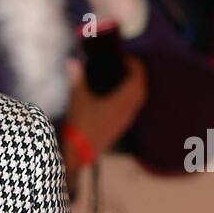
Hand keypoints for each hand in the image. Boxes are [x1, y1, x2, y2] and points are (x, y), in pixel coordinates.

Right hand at [61, 54, 147, 176]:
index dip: (135, 66)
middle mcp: (127, 111)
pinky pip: (131, 110)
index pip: (137, 79)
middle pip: (140, 89)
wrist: (78, 154)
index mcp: (122, 101)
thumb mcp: (77, 99)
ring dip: (134, 88)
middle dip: (137, 76)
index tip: (127, 58)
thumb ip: (77, 78)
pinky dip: (129, 99)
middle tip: (126, 67)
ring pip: (137, 101)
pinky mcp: (119, 129)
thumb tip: (72, 61)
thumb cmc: (80, 125)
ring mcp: (124, 121)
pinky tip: (116, 98)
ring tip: (122, 80)